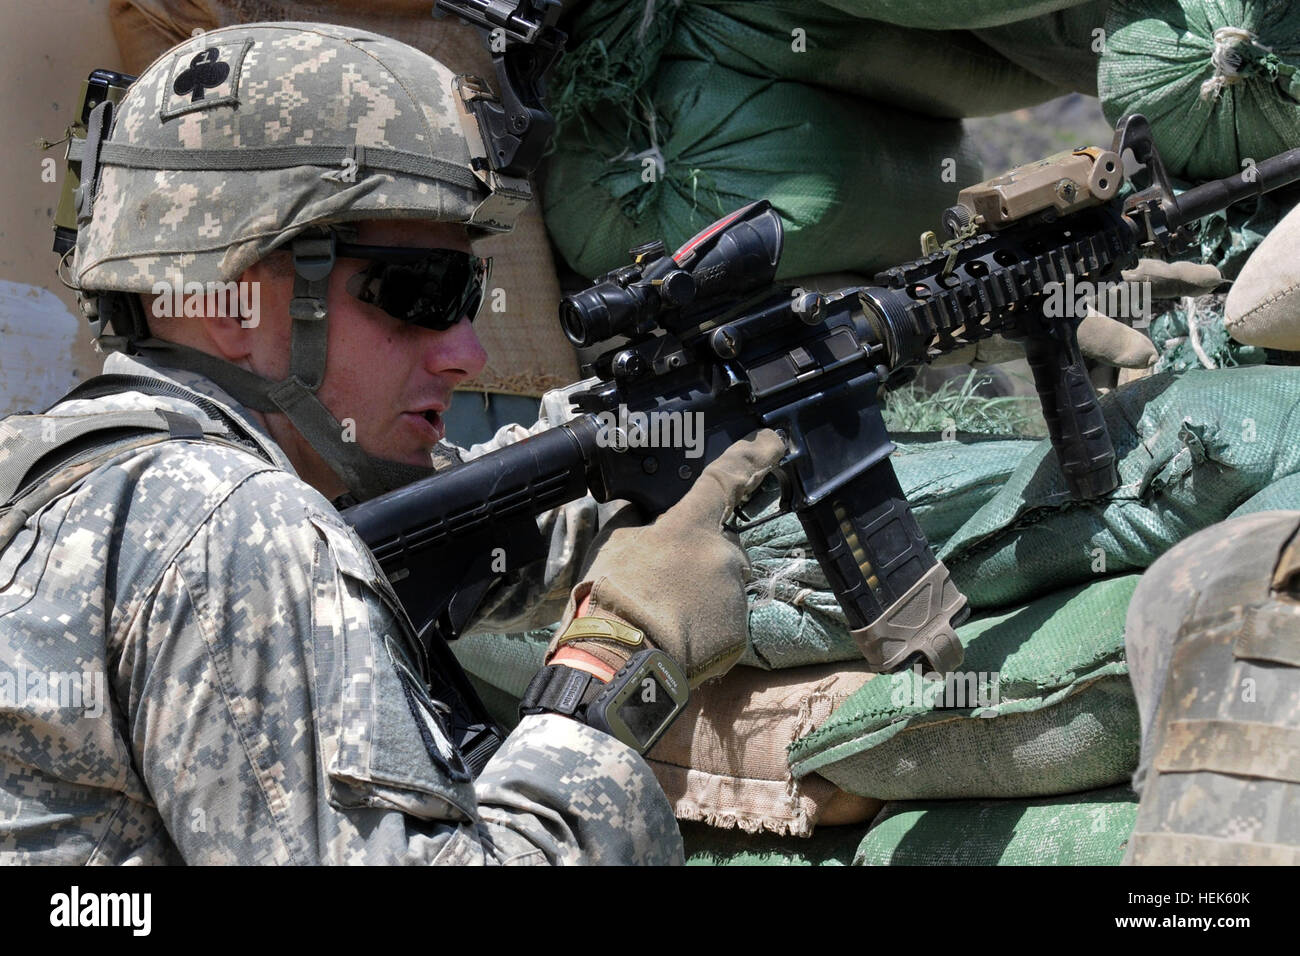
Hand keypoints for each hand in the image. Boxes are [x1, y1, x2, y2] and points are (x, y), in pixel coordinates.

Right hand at [548, 429, 786, 686]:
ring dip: (700, 595)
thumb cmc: (609, 597)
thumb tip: (640, 505)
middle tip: (661, 582)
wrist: (618, 664)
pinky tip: (676, 636)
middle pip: (720, 546)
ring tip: (662, 615)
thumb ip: (634, 518)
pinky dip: (704, 627)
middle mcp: (724, 555)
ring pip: (722, 586)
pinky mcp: (738, 635)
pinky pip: (723, 621)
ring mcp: (734, 596)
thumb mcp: (611, 543)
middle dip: (698, 558)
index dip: (754, 456)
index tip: (774, 441)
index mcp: (692, 525)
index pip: (727, 479)